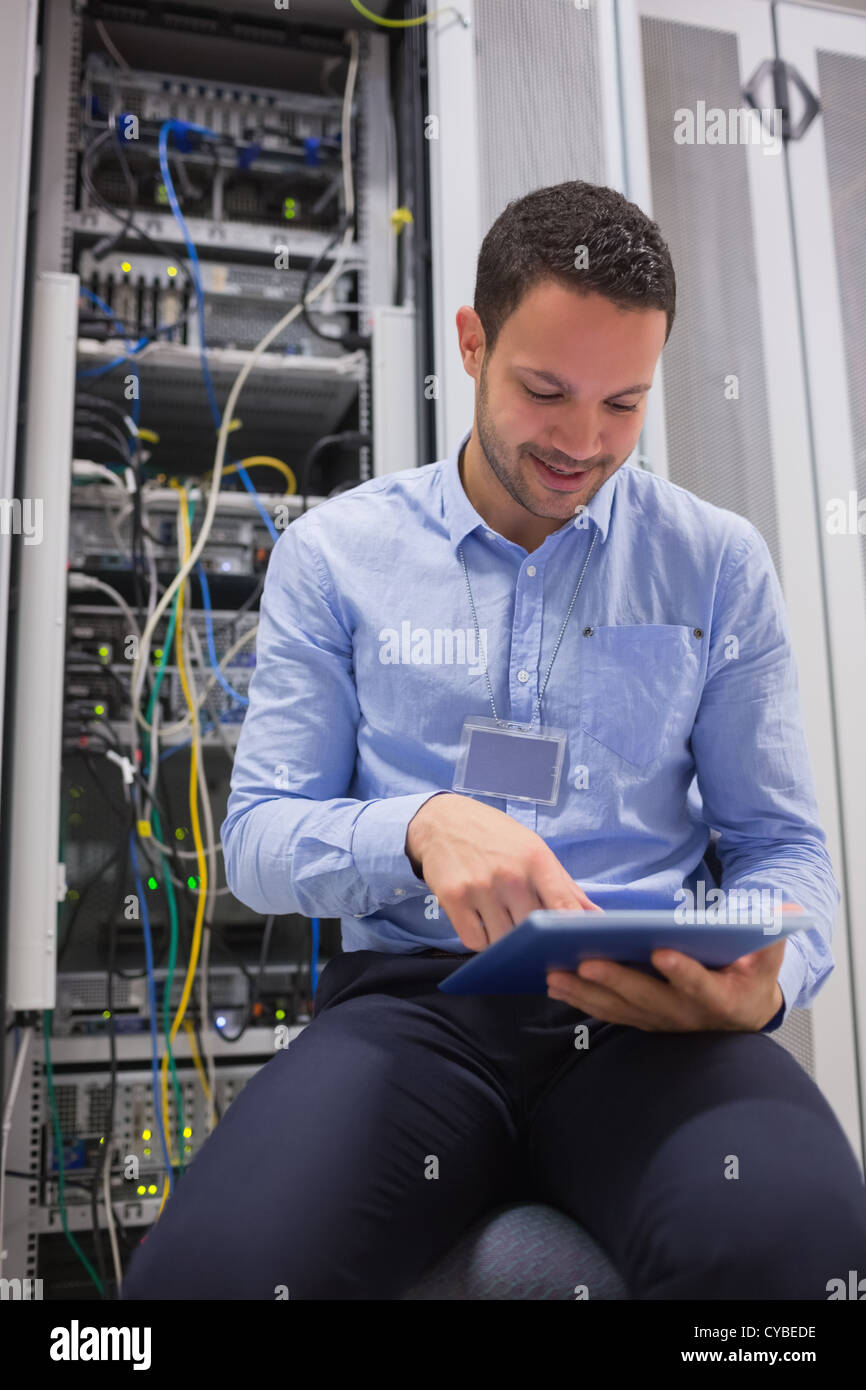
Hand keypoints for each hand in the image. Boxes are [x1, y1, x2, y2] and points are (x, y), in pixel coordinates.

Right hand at [405, 793, 600, 950]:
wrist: (443, 820)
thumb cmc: (495, 837)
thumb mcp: (534, 849)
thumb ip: (565, 886)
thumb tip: (597, 916)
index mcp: (536, 859)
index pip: (564, 906)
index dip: (573, 931)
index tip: (578, 945)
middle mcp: (510, 874)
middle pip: (533, 931)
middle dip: (535, 937)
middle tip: (531, 933)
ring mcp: (480, 887)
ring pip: (503, 940)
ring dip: (505, 940)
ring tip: (502, 920)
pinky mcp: (453, 898)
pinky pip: (475, 941)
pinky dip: (481, 939)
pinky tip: (481, 921)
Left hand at [547, 937, 786, 1032]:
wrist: (740, 1012)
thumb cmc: (750, 976)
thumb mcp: (768, 957)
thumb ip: (771, 937)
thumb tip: (785, 914)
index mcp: (718, 998)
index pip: (700, 986)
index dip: (683, 972)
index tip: (663, 952)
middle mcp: (684, 1015)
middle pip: (646, 998)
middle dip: (616, 980)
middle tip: (587, 961)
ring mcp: (658, 1020)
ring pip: (619, 1008)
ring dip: (586, 992)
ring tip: (556, 972)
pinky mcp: (639, 1020)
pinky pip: (607, 1012)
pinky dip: (581, 999)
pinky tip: (556, 984)